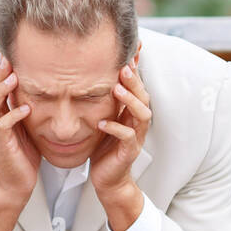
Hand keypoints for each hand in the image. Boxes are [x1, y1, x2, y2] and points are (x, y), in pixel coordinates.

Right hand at [0, 53, 39, 230]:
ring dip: (1, 90)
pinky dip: (13, 117)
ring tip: (13, 75)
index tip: (6, 44)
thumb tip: (45, 85)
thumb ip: (29, 105)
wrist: (17, 184)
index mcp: (2, 112)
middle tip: (6, 51)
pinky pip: (3, 128)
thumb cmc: (24, 154)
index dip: (1, 63)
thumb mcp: (28, 125)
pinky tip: (25, 108)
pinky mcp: (2, 146)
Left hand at [89, 61, 150, 202]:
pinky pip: (127, 137)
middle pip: (143, 96)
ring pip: (141, 114)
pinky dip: (115, 129)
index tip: (131, 52)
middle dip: (134, 81)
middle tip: (124, 66)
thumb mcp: (102, 118)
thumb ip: (102, 101)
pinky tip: (102, 123)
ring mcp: (135, 137)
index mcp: (131, 112)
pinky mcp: (128, 152)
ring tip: (116, 89)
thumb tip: (88, 77)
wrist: (108, 178)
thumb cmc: (103, 147)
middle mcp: (137, 122)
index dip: (136, 70)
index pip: (136, 87)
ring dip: (129, 100)